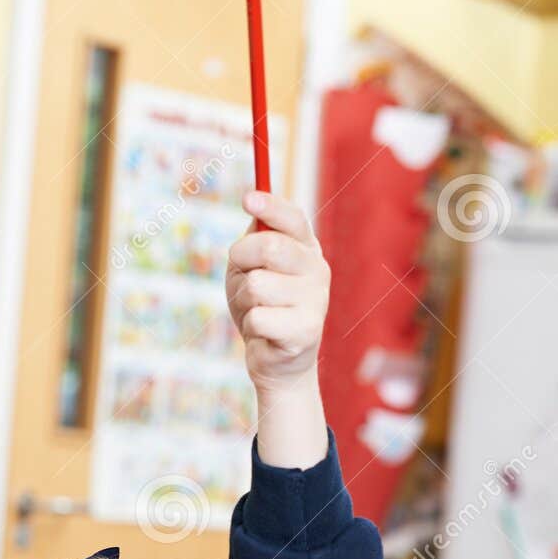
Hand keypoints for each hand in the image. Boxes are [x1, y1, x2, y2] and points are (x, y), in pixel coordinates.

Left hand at [226, 190, 329, 468]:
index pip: (293, 218)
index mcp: (306, 248)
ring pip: (256, 285)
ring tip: (254, 310)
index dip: (270, 206)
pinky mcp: (306, 330)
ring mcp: (316, 300)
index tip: (247, 198)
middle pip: (269, 247)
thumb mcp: (251, 269)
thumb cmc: (261, 307)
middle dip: (241, 258)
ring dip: (242, 299)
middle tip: (241, 274)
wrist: (276, 360)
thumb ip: (255, 239)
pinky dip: (250, 325)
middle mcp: (317, 269)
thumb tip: (255, 211)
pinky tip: (263, 332)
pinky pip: (257, 317)